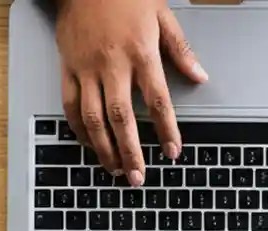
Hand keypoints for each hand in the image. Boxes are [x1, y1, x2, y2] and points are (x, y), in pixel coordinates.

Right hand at [56, 0, 207, 186]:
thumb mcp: (162, 14)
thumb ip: (181, 49)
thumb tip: (200, 76)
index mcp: (141, 53)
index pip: (157, 101)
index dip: (166, 130)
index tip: (172, 152)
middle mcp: (113, 65)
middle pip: (122, 118)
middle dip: (130, 151)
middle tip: (138, 177)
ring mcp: (87, 69)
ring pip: (93, 118)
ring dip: (104, 148)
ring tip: (114, 169)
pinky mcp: (68, 68)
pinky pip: (71, 105)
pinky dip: (79, 129)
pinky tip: (89, 144)